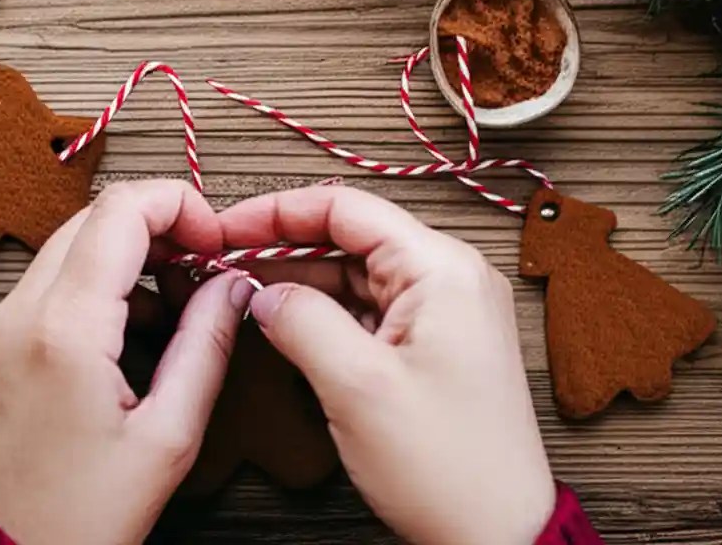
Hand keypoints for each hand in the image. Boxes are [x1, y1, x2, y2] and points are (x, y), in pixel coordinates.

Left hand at [0, 180, 252, 543]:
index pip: (123, 208)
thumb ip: (207, 345)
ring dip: (133, 253)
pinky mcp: (0, 340)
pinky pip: (56, 279)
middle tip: (204, 270)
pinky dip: (103, 281)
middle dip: (161, 225)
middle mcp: (22, 310)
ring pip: (75, 242)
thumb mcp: (167, 435)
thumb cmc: (78, 517)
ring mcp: (3, 322)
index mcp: (65, 328)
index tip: (216, 243)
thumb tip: (232, 285)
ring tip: (177, 307)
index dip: (182, 205)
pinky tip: (137, 329)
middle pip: (97, 214)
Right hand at [222, 186, 555, 544]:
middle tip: (223, 261)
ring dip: (301, 283)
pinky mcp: (437, 347)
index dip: (278, 211)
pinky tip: (285, 323)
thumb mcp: (356, 387)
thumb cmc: (447, 467)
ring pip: (357, 277)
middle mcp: (451, 279)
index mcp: (443, 269)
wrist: (498, 537)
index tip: (227, 226)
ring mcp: (447, 313)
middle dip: (284, 248)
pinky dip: (326, 315)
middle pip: (351, 238)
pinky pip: (371, 312)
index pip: (347, 208)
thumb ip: (300, 322)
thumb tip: (259, 290)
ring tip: (243, 291)